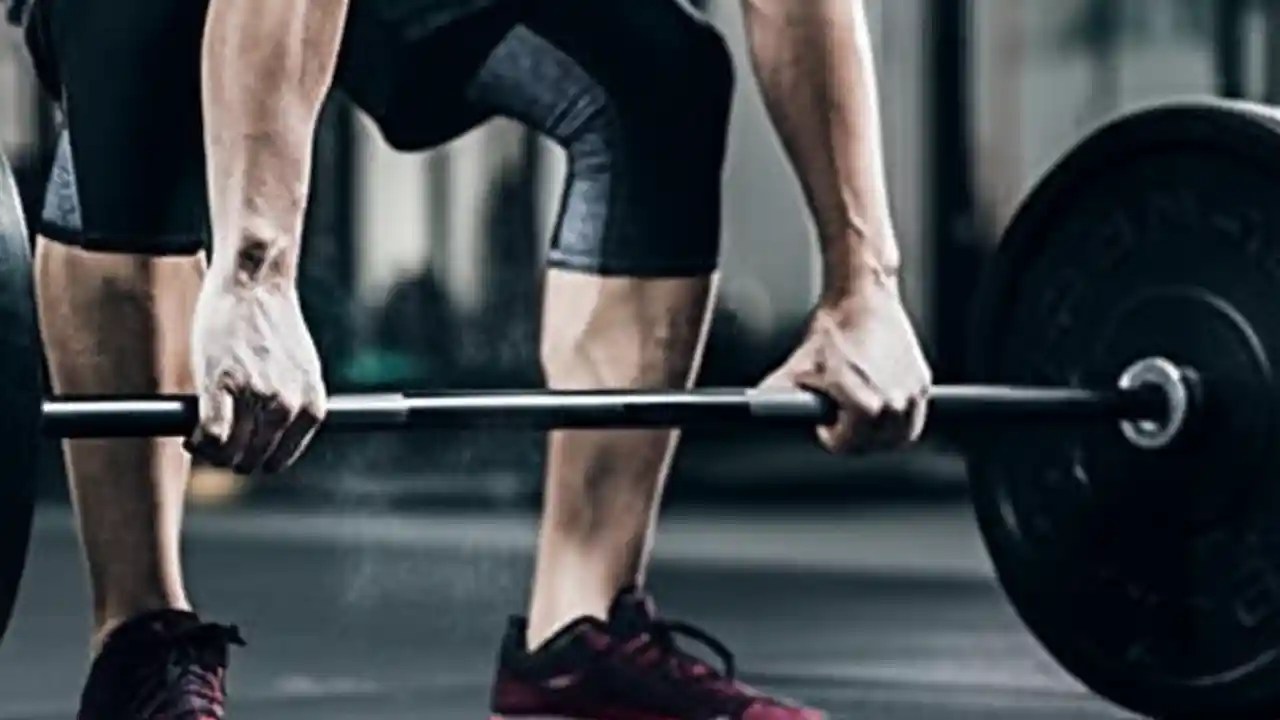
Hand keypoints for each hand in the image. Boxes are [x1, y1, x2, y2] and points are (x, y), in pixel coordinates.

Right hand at [186, 275, 326, 473]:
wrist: (256, 283)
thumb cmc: (273, 323)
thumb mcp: (301, 371)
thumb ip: (293, 404)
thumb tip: (271, 437)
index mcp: (311, 407)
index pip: (279, 460)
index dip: (255, 459)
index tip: (239, 449)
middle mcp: (288, 406)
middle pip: (252, 460)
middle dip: (230, 459)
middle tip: (213, 444)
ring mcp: (255, 396)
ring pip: (229, 454)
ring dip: (210, 454)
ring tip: (199, 439)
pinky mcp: (221, 383)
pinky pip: (210, 436)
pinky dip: (198, 442)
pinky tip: (192, 435)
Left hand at [762, 274, 930, 453]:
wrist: (862, 297)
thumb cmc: (833, 330)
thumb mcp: (798, 368)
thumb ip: (777, 397)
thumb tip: (758, 411)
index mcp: (864, 407)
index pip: (845, 446)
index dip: (829, 434)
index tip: (824, 421)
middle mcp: (894, 405)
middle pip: (871, 445)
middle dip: (853, 434)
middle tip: (841, 414)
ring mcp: (912, 395)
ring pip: (895, 436)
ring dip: (877, 431)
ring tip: (860, 410)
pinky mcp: (923, 383)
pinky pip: (912, 417)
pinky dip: (898, 416)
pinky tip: (881, 400)